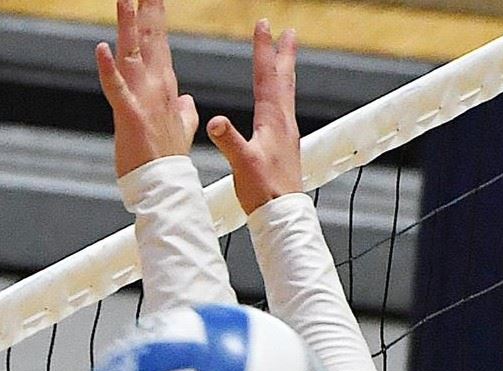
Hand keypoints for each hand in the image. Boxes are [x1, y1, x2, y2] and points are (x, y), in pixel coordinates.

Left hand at [94, 0, 197, 177]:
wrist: (165, 185)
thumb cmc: (168, 159)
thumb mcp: (181, 129)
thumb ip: (184, 112)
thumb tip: (187, 101)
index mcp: (166, 88)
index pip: (160, 43)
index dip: (156, 17)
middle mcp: (157, 87)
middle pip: (151, 38)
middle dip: (148, 8)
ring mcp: (144, 99)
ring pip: (133, 54)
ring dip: (128, 25)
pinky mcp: (129, 115)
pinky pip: (115, 88)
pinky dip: (108, 68)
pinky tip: (101, 48)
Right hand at [206, 22, 303, 215]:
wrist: (282, 213)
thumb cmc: (264, 190)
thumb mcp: (242, 163)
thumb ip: (228, 141)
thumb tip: (215, 121)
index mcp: (272, 120)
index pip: (267, 76)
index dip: (263, 50)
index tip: (263, 25)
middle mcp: (283, 122)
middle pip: (284, 78)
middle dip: (283, 53)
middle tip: (288, 31)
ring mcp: (286, 132)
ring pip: (286, 92)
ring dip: (285, 71)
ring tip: (285, 57)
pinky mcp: (284, 144)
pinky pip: (283, 109)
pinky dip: (280, 94)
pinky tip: (277, 101)